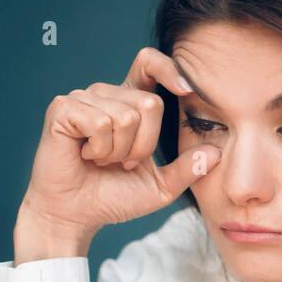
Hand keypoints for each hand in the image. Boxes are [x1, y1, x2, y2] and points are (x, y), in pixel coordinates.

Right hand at [14, 47, 220, 261]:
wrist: (76, 216)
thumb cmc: (114, 198)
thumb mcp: (162, 187)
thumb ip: (189, 169)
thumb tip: (217, 152)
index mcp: (130, 104)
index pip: (150, 65)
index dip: (169, 69)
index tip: (187, 89)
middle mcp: (107, 94)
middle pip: (150, 104)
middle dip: (143, 145)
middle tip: (123, 163)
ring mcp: (83, 99)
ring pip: (125, 116)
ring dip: (118, 151)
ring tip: (101, 160)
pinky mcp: (63, 109)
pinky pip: (99, 123)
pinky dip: (99, 149)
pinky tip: (86, 155)